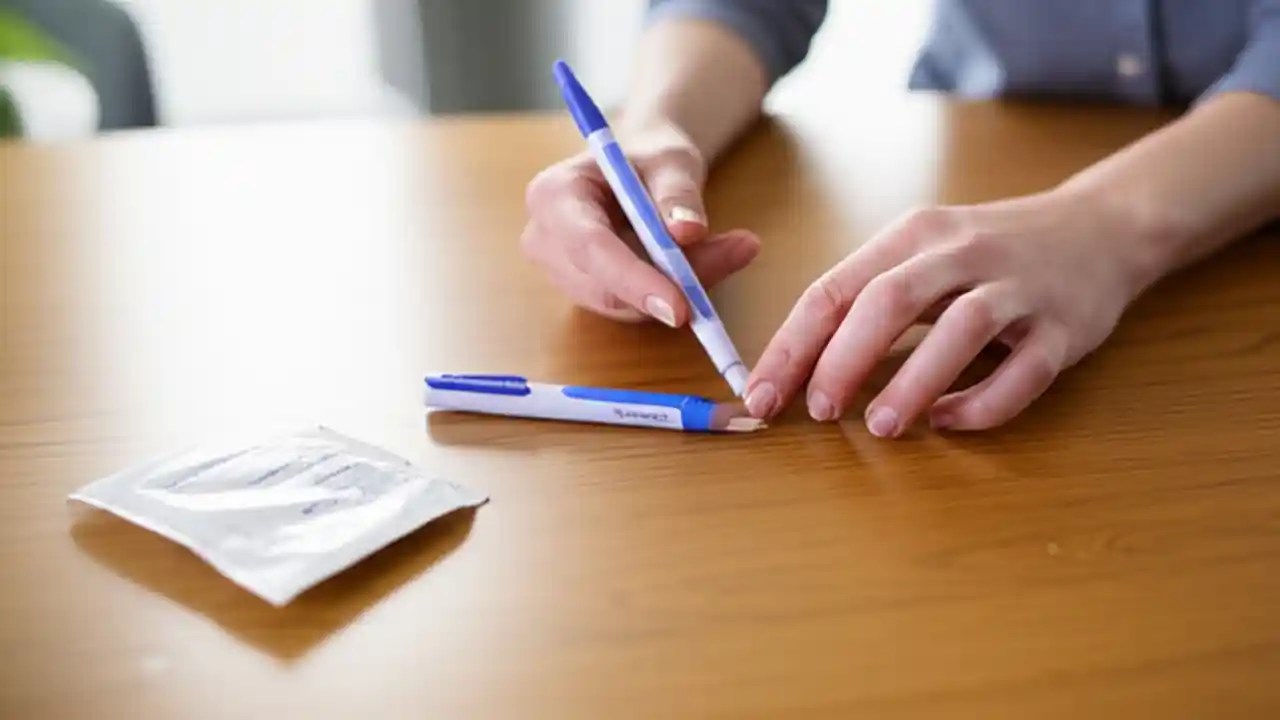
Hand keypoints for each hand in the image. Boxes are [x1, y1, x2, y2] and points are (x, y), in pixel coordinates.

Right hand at [521, 122, 760, 325]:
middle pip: (604, 286)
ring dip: (679, 288)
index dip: (633, 280)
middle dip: (669, 284)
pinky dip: (672, 293)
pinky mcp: (585, 293)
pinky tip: (702, 264)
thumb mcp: (670, 160)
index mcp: (554, 195)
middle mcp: (545, 239)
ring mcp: (561, 272)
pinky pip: (633, 309)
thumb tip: (688, 231)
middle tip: (738, 251)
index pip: (589, 248)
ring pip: (623, 304)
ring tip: (730, 247)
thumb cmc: (648, 159)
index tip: (680, 306)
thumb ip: (678, 192)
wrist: (638, 172)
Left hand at [744, 189, 1149, 434]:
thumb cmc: (989, 254)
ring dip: (912, 382)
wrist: (1100, 228)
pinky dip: (983, 402)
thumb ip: (864, 302)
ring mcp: (1017, 288)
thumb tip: (795, 370)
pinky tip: (949, 422)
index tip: (761, 396)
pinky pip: (1024, 370)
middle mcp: (962, 252)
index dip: (792, 346)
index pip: (835, 288)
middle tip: (817, 413)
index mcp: (912, 236)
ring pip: (959, 330)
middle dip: (842, 360)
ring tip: (879, 427)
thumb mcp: (922, 256)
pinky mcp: (1065, 327)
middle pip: (889, 301)